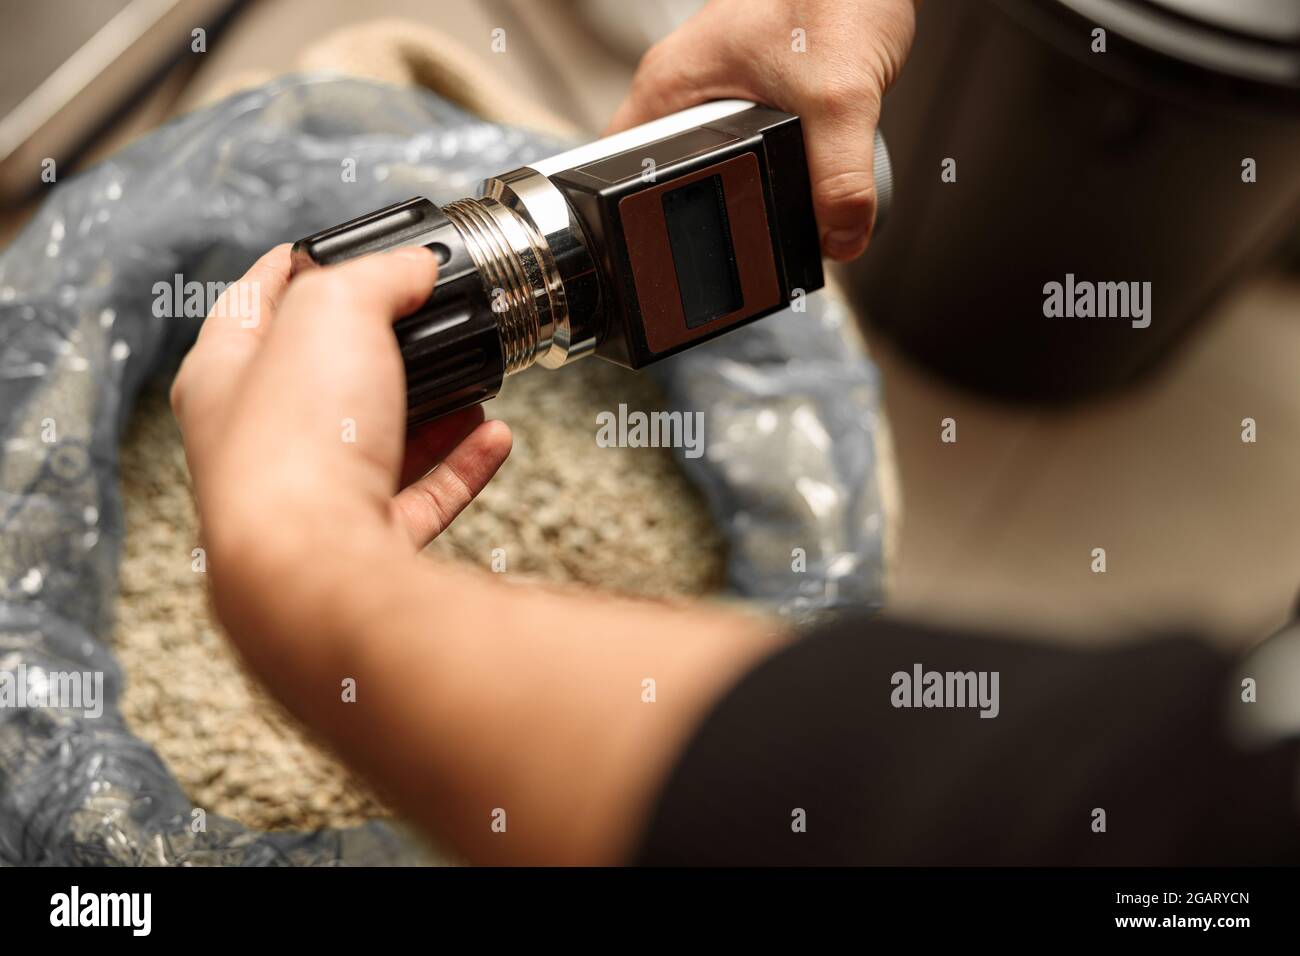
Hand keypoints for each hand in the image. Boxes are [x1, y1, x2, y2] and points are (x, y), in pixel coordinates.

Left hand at [170, 244, 510, 620]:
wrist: (316, 569)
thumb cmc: (295, 443)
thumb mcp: (334, 309)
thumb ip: (378, 275)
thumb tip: (414, 267)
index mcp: (222, 380)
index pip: (249, 305)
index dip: (287, 268)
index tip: (322, 248)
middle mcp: (259, 444)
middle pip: (320, 379)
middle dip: (378, 346)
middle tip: (421, 317)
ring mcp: (312, 500)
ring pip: (374, 441)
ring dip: (429, 409)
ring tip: (471, 378)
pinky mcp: (362, 545)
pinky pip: (420, 497)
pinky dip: (460, 466)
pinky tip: (493, 436)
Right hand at [607, 0, 915, 260]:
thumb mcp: (841, 97)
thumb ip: (840, 177)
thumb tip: (838, 239)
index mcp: (670, 89)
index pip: (621, 172)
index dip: (643, 220)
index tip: (676, 252)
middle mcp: (683, 88)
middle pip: (671, 177)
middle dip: (707, 212)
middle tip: (740, 234)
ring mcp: (715, 87)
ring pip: (712, 163)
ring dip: (745, 188)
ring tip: (774, 206)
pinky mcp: (751, 87)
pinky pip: (748, 145)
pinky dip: (774, 165)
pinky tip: (801, 174)